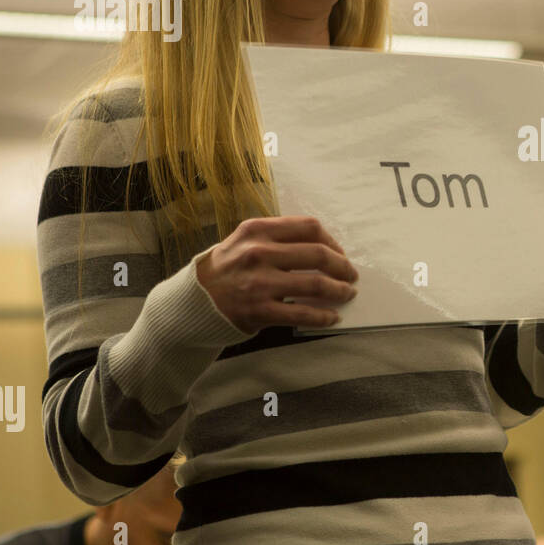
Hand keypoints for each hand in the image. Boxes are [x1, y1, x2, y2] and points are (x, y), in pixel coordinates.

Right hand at [195, 216, 357, 333]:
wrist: (192, 302)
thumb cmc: (226, 269)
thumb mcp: (244, 241)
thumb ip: (277, 237)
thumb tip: (323, 247)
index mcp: (257, 230)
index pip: (308, 227)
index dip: (332, 241)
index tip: (340, 252)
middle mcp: (258, 253)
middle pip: (318, 254)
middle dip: (342, 266)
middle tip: (351, 274)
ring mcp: (258, 283)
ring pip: (315, 284)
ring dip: (339, 290)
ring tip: (347, 294)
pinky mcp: (259, 311)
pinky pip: (302, 313)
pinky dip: (323, 316)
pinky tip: (332, 317)